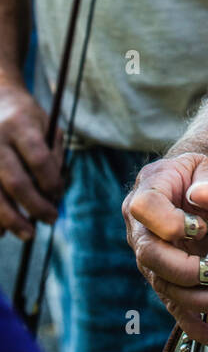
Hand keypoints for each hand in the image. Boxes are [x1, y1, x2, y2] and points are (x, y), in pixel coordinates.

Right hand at [0, 79, 63, 238]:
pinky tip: (2, 231)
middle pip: (16, 182)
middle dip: (35, 207)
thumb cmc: (26, 118)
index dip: (52, 182)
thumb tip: (53, 196)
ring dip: (11, 220)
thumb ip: (53, 157)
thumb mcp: (46, 125)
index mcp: (20, 125)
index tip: (59, 194)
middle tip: (51, 220)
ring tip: (28, 234)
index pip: (39, 159)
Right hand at [123, 152, 207, 347]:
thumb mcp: (205, 168)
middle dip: (187, 271)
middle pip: (151, 256)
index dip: (171, 223)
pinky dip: (192, 322)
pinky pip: (172, 303)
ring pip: (163, 285)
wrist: (189, 184)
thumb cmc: (196, 175)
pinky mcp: (162, 276)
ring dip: (196, 299)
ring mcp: (148, 256)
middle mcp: (139, 229)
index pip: (145, 208)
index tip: (202, 227)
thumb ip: (207, 182)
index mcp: (146, 192)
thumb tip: (205, 199)